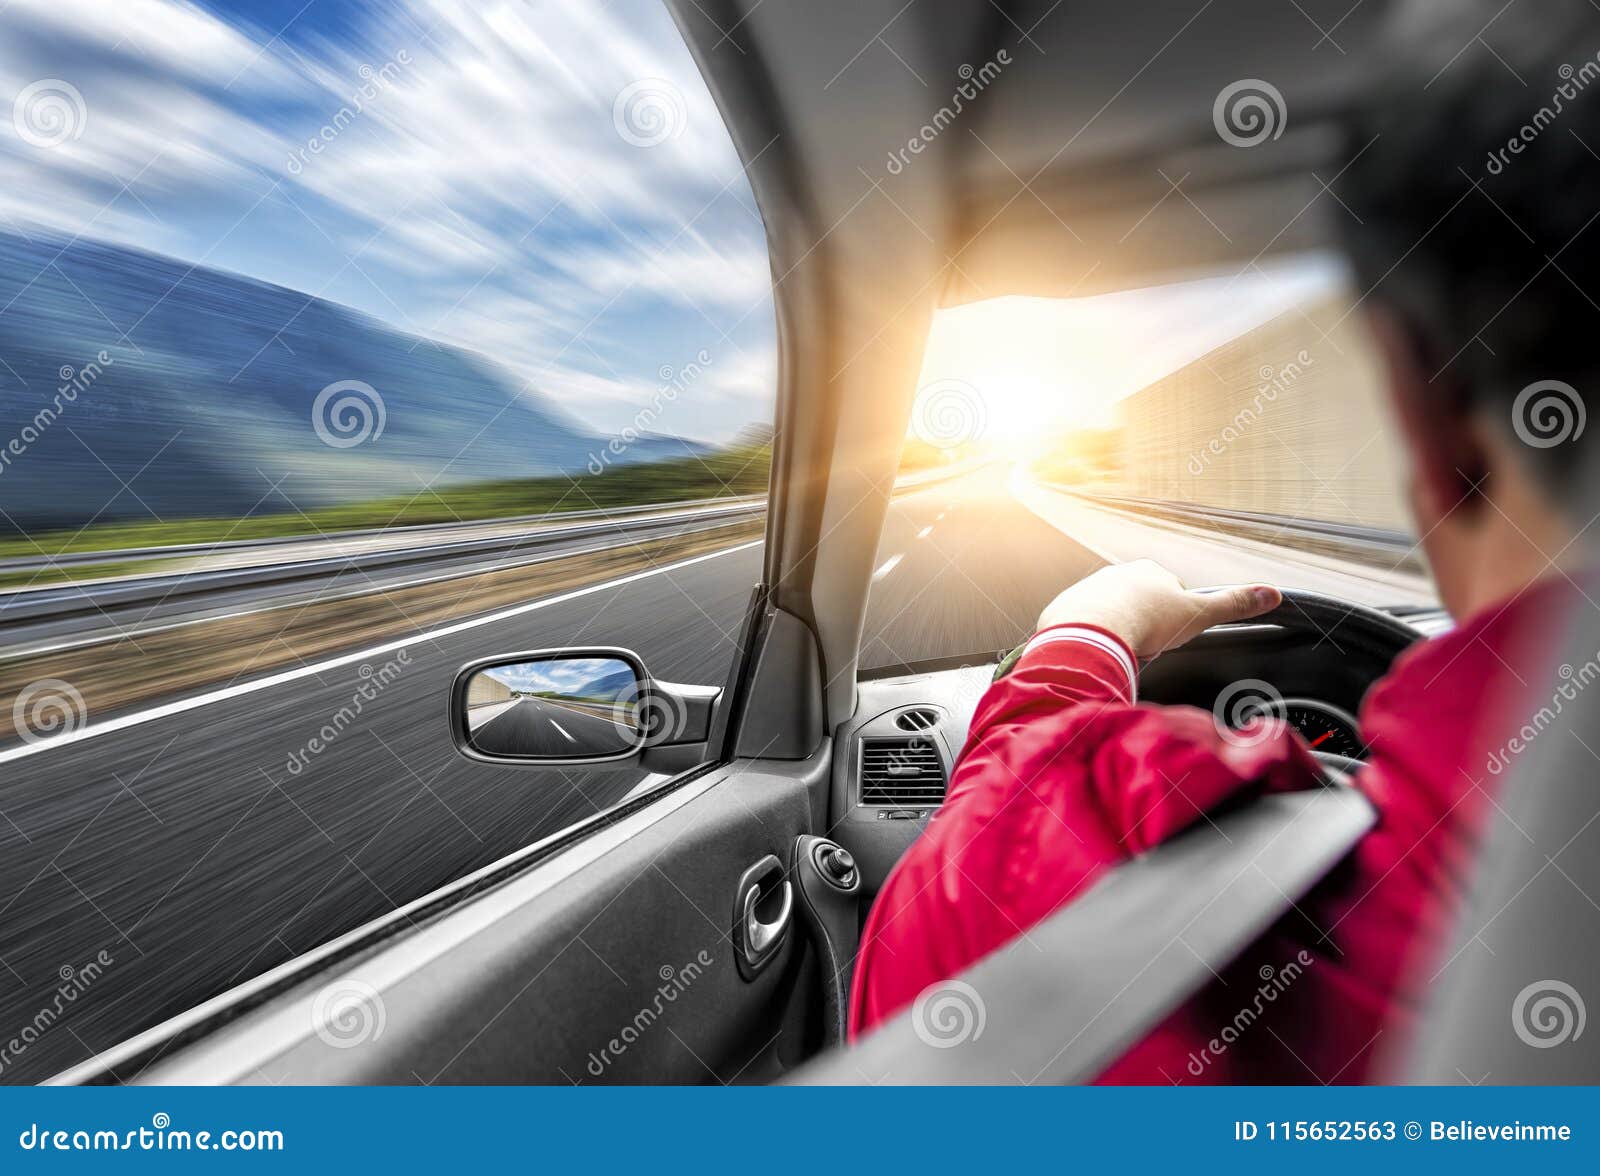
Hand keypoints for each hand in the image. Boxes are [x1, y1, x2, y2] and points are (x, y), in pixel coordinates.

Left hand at [1036, 560, 1281, 658]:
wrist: (1091, 631)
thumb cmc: (1145, 622)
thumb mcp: (1198, 614)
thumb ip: (1233, 605)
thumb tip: (1272, 593)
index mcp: (1150, 573)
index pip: (1169, 592)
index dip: (1173, 617)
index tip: (1170, 634)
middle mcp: (1116, 575)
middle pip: (1137, 603)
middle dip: (1143, 625)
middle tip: (1146, 648)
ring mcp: (1088, 591)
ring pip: (1108, 614)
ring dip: (1116, 632)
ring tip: (1121, 653)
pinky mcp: (1064, 610)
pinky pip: (1080, 626)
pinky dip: (1089, 640)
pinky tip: (1096, 654)